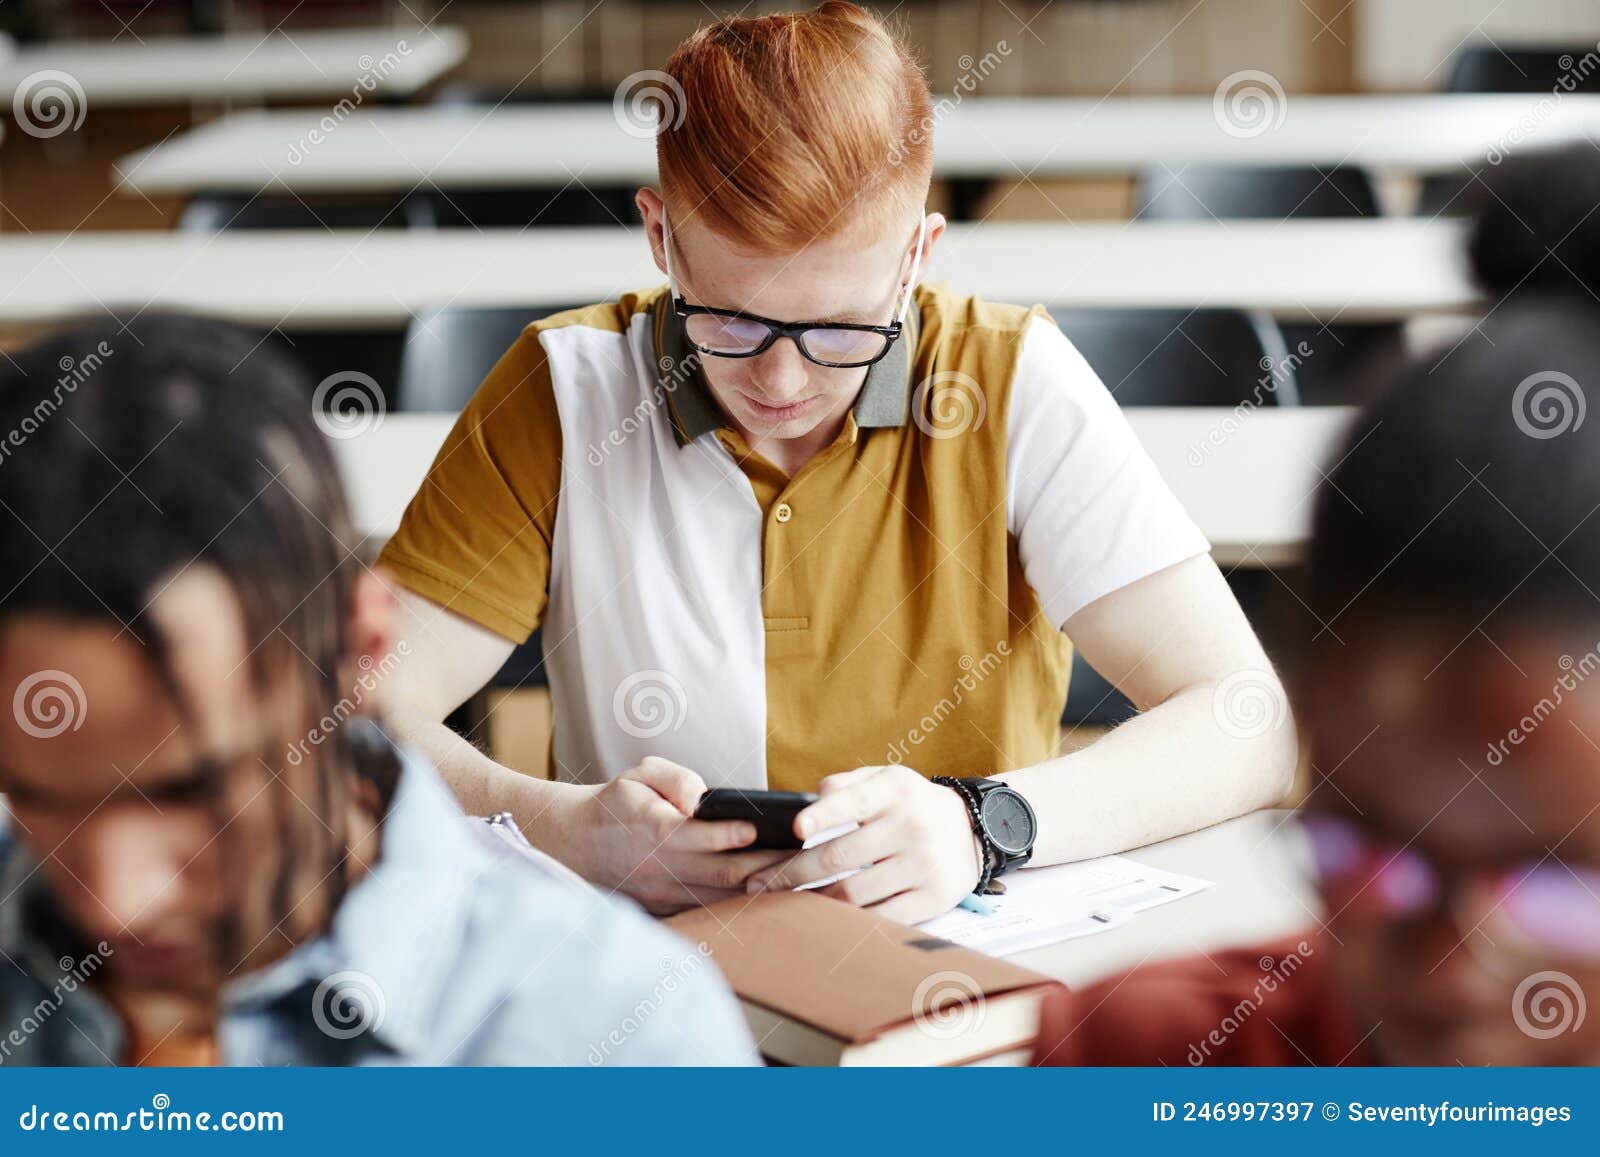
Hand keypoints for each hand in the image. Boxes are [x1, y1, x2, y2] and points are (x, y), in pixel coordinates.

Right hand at [569, 757, 789, 915]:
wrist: (579, 846)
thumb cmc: (619, 803)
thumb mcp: (639, 775)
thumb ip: (673, 777)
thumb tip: (698, 798)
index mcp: (654, 830)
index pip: (695, 836)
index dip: (727, 835)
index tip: (757, 828)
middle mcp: (662, 869)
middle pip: (720, 874)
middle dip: (765, 867)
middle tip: (804, 858)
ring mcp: (667, 896)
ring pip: (724, 900)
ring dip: (764, 893)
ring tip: (805, 881)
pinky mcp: (672, 912)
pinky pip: (716, 913)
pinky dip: (748, 909)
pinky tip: (781, 899)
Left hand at [744, 765, 981, 924]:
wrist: (973, 829)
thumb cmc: (912, 803)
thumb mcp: (887, 779)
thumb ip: (846, 784)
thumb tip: (809, 800)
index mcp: (896, 791)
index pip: (854, 802)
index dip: (823, 815)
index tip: (796, 829)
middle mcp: (912, 826)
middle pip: (841, 857)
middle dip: (793, 873)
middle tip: (760, 883)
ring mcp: (924, 865)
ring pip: (855, 892)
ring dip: (814, 900)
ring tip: (787, 902)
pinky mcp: (933, 898)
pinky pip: (881, 916)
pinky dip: (848, 920)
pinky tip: (826, 917)